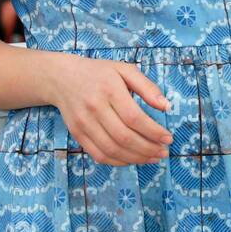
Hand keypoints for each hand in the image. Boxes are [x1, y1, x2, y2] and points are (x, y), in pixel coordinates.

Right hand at [43, 54, 172, 165]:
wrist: (62, 78)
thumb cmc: (100, 73)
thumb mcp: (125, 70)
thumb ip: (147, 87)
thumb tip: (167, 106)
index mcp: (110, 90)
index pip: (134, 118)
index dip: (153, 132)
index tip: (168, 138)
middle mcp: (95, 108)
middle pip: (124, 137)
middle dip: (148, 148)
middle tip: (164, 152)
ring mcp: (83, 124)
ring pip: (112, 149)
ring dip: (136, 158)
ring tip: (153, 158)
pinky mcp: (77, 134)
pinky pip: (99, 155)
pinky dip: (118, 161)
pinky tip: (133, 159)